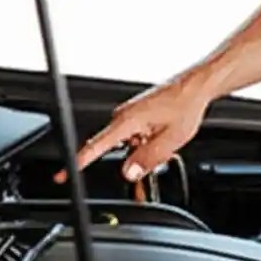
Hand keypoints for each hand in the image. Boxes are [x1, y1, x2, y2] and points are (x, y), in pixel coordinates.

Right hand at [54, 76, 210, 184]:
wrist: (196, 86)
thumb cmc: (186, 104)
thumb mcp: (171, 139)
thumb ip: (147, 159)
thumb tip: (129, 173)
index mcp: (127, 121)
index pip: (95, 146)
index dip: (77, 163)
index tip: (64, 174)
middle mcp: (124, 115)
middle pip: (114, 149)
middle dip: (130, 161)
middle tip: (147, 169)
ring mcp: (130, 113)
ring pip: (127, 143)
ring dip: (142, 151)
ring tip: (165, 145)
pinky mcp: (138, 112)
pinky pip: (134, 134)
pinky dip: (145, 142)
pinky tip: (162, 139)